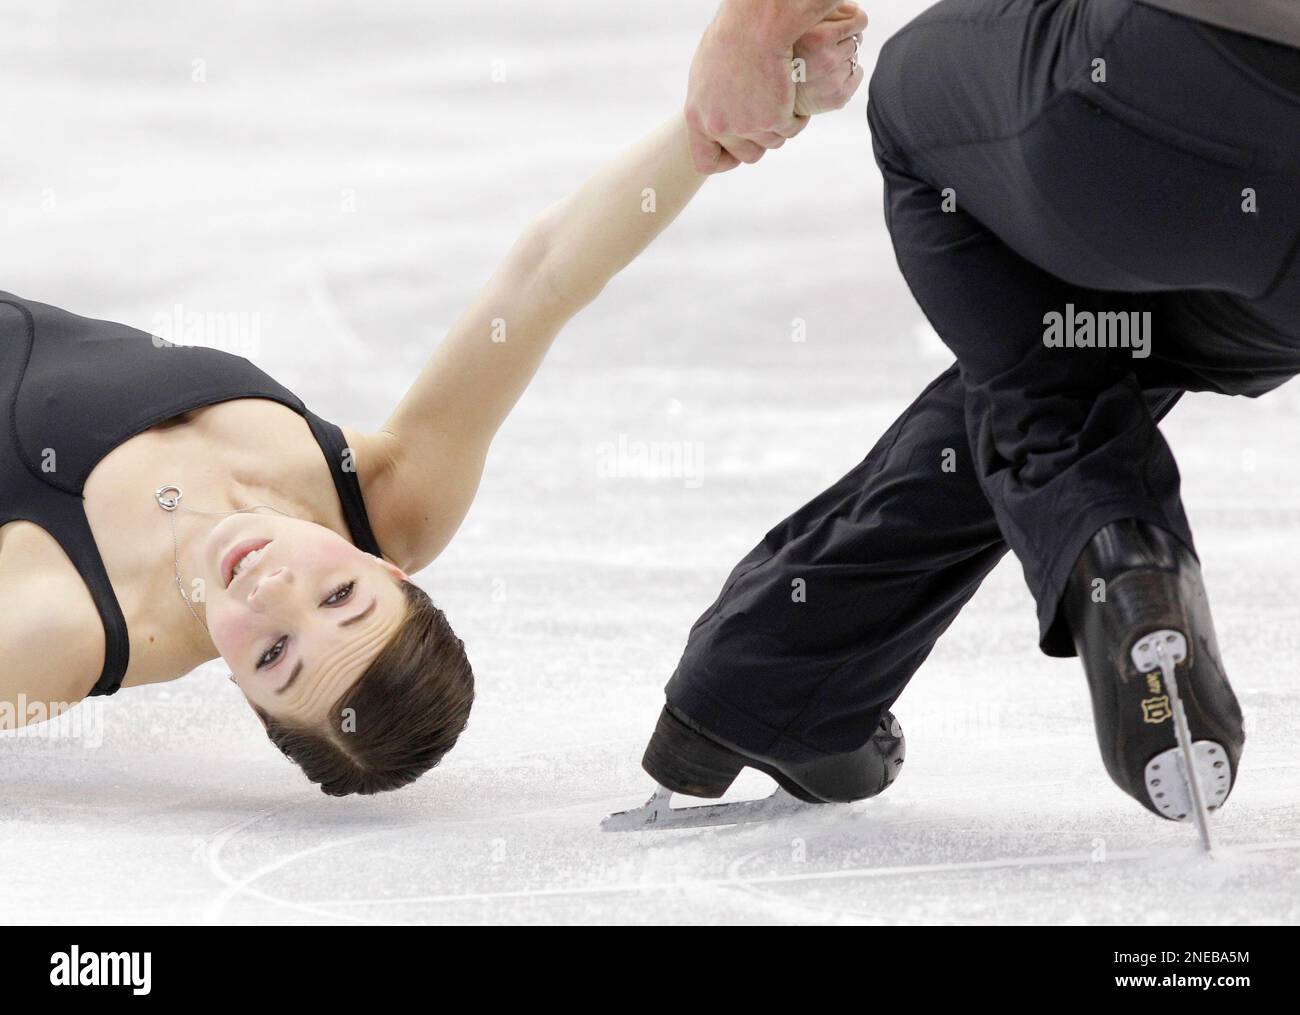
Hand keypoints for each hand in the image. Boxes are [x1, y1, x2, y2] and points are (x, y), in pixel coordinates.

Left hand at [684, 4, 812, 174]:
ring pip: (772, 143)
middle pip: (747, 156)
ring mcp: (748, 125)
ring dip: (779, 125)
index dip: (724, 160)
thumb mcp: (707, 75)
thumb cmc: (731, 39)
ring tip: (781, 97)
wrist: (755, 24)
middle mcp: (720, 126)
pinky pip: (791, 129)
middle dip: (760, 141)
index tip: (736, 152)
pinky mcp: (775, 119)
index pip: (705, 162)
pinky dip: (796, 116)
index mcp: (697, 117)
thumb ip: (711, 104)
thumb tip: (718, 128)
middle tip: (768, 117)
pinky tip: (793, 93)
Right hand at [794, 4, 869, 116]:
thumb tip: (855, 9)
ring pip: (855, 59)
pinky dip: (847, 75)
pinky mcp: (839, 96)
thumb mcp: (804, 27)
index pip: (859, 21)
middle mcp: (827, 60)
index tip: (848, 25)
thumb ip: (830, 14)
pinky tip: (827, 78)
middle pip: (856, 40)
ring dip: (843, 59)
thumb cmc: (786, 57)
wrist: (774, 94)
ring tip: (822, 66)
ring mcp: (834, 81)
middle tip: (824, 50)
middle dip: (844, 42)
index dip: (854, 22)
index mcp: (819, 38)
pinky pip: (856, 75)